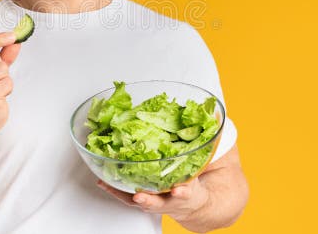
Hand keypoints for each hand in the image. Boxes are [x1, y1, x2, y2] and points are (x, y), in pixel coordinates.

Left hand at [96, 147, 247, 231]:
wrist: (194, 203)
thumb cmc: (197, 177)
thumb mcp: (206, 163)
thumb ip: (210, 139)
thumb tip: (216, 113)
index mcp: (190, 192)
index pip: (188, 193)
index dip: (183, 192)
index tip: (180, 190)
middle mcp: (169, 201)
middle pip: (160, 203)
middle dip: (150, 200)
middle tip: (141, 197)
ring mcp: (154, 202)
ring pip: (138, 201)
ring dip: (123, 193)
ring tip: (108, 184)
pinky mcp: (141, 199)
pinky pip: (125, 195)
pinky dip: (113, 188)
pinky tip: (100, 178)